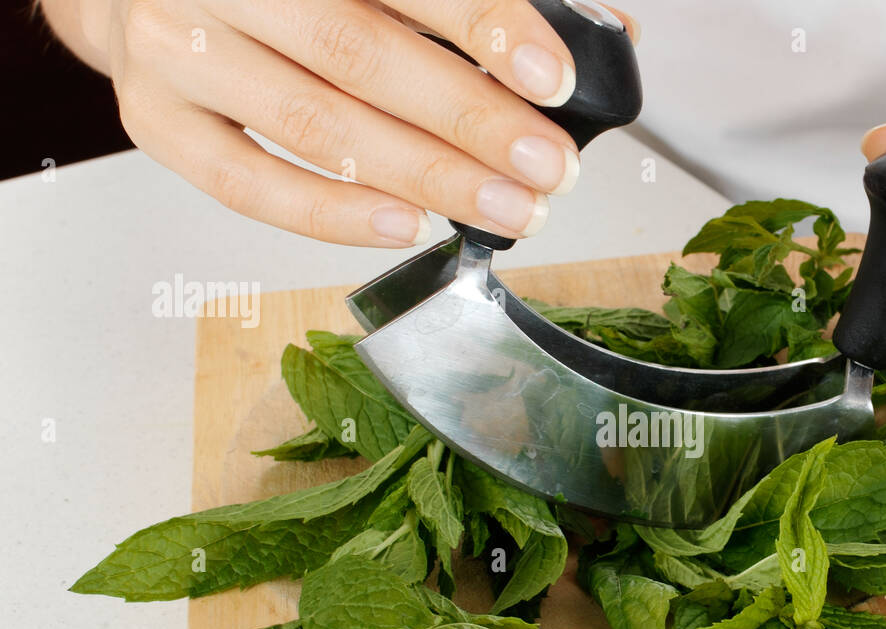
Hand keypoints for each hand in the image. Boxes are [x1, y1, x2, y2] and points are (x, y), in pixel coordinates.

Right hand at [80, 0, 636, 245]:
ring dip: (424, 179)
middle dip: (471, 122)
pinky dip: (330, 214)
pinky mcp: (156, 118)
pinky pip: (246, 183)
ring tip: (506, 211)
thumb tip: (606, 37)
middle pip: (361, 55)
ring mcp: (179, 48)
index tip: (555, 80)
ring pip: (315, 124)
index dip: (486, 25)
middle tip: (547, 171)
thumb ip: (475, 1)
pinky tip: (404, 226)